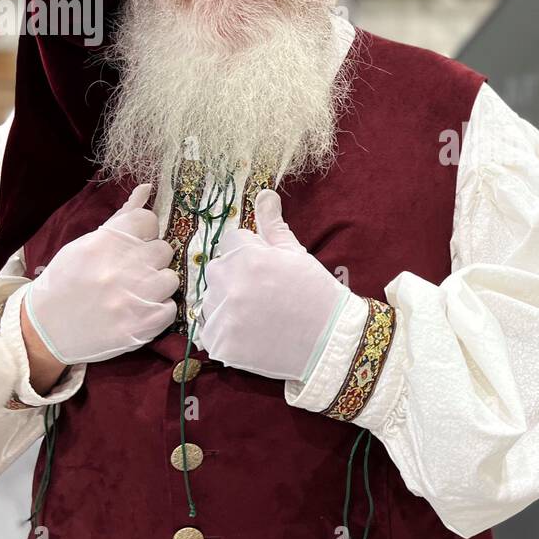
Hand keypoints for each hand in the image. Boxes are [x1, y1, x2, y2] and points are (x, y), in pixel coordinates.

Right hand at [24, 182, 178, 363]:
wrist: (46, 331)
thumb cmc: (65, 282)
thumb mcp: (84, 245)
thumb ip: (120, 218)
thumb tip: (147, 189)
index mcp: (106, 243)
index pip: (148, 220)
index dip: (142, 232)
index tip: (132, 244)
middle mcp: (124, 268)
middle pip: (163, 249)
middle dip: (149, 259)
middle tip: (129, 272)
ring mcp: (137, 298)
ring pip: (171, 278)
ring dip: (156, 285)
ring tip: (132, 293)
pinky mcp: (145, 325)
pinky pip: (170, 308)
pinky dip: (156, 311)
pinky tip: (135, 312)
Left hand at [195, 190, 349, 379]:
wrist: (329, 342)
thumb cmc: (314, 292)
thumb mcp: (295, 254)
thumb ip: (273, 225)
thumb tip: (264, 193)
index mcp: (248, 258)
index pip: (230, 242)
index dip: (251, 253)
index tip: (269, 270)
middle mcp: (231, 286)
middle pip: (217, 270)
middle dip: (235, 276)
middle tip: (263, 293)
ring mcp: (224, 317)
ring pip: (210, 299)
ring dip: (226, 304)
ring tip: (257, 315)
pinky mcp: (221, 345)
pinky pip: (209, 331)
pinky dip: (225, 333)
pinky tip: (250, 333)